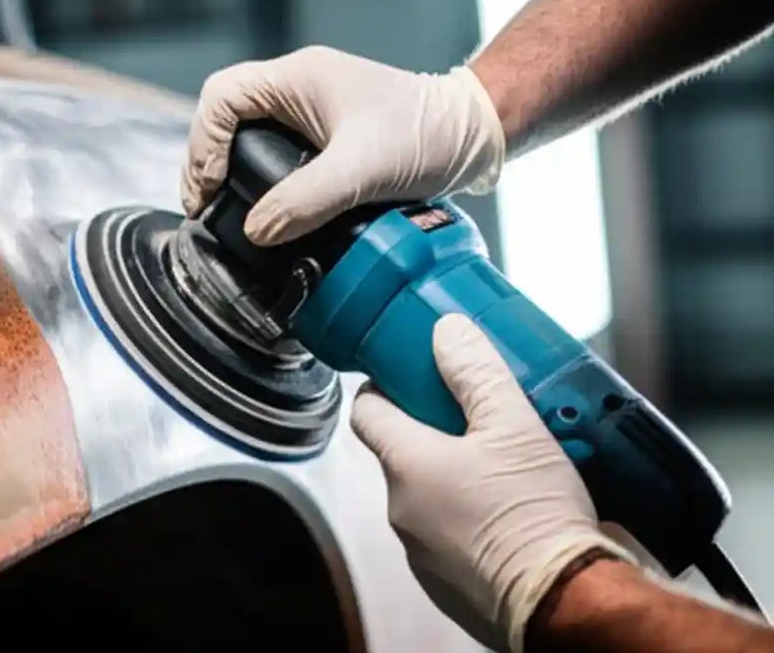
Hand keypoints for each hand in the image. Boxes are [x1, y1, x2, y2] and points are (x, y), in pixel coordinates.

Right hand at [180, 46, 505, 245]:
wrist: (475, 136)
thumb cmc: (427, 136)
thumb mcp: (363, 170)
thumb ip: (306, 201)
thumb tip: (256, 230)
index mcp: (296, 78)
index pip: (221, 98)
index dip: (203, 144)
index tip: (210, 190)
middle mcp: (297, 89)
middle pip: (225, 117)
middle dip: (207, 161)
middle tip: (207, 208)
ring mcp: (310, 111)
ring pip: (246, 134)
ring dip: (231, 171)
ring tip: (225, 212)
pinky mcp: (325, 135)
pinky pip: (273, 151)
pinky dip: (259, 179)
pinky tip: (263, 210)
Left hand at [350, 313, 635, 652]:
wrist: (568, 602)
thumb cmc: (535, 518)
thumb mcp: (514, 426)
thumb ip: (476, 373)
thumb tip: (448, 333)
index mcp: (406, 466)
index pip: (368, 413)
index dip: (384, 388)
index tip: (408, 376)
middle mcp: (403, 511)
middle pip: (405, 454)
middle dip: (440, 432)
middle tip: (483, 418)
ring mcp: (422, 553)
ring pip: (432, 497)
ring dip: (462, 478)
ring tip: (513, 466)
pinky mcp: (450, 584)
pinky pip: (454, 537)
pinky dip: (476, 519)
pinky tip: (517, 510)